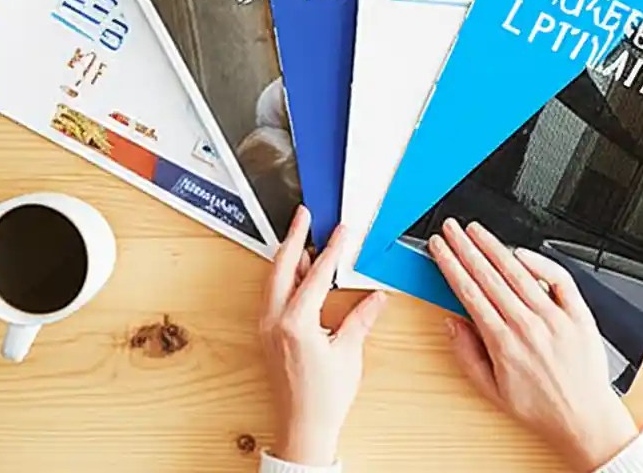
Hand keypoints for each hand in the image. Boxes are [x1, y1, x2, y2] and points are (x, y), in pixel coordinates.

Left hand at [260, 206, 387, 465]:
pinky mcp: (268, 336)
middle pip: (282, 268)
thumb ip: (361, 319)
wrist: (304, 428)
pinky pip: (273, 296)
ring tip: (302, 238)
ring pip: (273, 281)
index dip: (332, 249)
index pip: (316, 275)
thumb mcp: (349, 353)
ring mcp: (267, 329)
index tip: (342, 230)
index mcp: (296, 323)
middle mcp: (274, 322)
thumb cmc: (324, 398)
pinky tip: (296, 274)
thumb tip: (375, 297)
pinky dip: (284, 278)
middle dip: (294, 239)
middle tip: (304, 216)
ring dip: (288, 257)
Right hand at [429, 220, 638, 471]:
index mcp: (503, 343)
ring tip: (478, 231)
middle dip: (466, 247)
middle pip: (489, 276)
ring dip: (494, 247)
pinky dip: (541, 262)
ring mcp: (554, 317)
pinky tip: (523, 251)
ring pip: (519, 272)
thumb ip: (467, 355)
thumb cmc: (541, 407)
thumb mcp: (492, 390)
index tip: (440, 249)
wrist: (583, 417)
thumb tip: (452, 323)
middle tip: (452, 229)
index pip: (470, 292)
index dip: (451, 265)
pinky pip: (559, 279)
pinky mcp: (579, 314)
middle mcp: (528, 325)